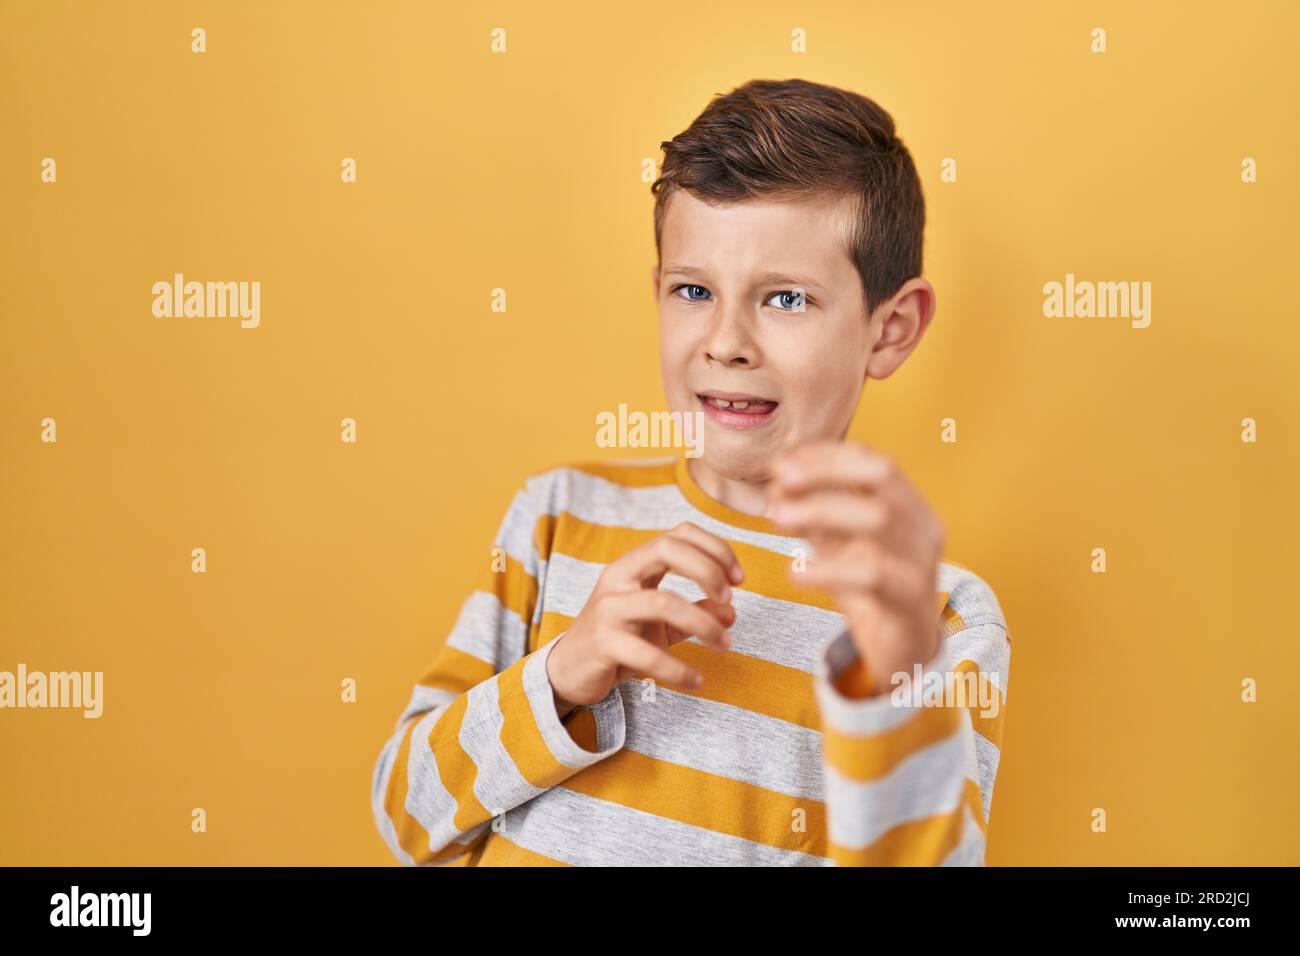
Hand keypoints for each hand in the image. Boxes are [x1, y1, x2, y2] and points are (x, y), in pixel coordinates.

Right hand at [545, 522, 742, 715]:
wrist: (568, 670)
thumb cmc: (618, 639)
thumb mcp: (660, 622)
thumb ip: (694, 611)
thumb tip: (732, 611)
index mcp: (633, 565)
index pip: (678, 534)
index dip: (715, 548)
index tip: (738, 578)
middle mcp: (618, 578)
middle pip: (667, 549)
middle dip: (708, 570)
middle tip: (731, 598)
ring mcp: (608, 609)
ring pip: (662, 602)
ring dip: (703, 622)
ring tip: (723, 644)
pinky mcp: (602, 643)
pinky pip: (647, 653)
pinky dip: (678, 668)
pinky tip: (696, 680)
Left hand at [768, 441, 945, 695]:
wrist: (905, 652)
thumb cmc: (871, 590)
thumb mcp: (839, 546)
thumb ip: (813, 516)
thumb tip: (776, 485)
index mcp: (910, 506)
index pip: (872, 460)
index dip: (826, 454)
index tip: (782, 463)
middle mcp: (921, 526)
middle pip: (883, 474)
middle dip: (828, 468)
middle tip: (780, 477)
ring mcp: (921, 561)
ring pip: (878, 519)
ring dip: (822, 510)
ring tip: (777, 518)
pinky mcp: (911, 599)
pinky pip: (873, 575)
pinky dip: (828, 569)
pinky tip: (795, 572)